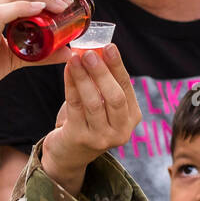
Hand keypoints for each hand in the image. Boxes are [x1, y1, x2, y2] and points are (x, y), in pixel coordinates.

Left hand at [40, 44, 142, 184]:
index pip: (126, 88)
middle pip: (115, 97)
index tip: (108, 46)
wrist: (69, 154)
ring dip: (83, 77)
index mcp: (132, 118)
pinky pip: (75, 106)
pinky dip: (71, 85)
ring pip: (93, 102)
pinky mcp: (80, 138)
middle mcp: (121, 131)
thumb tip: (96, 49)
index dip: (117, 66)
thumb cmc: (87, 121)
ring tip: (75, 58)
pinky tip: (67, 71)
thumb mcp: (102, 104)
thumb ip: (104, 83)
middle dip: (102, 72)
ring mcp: (101, 138)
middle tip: (90, 53)